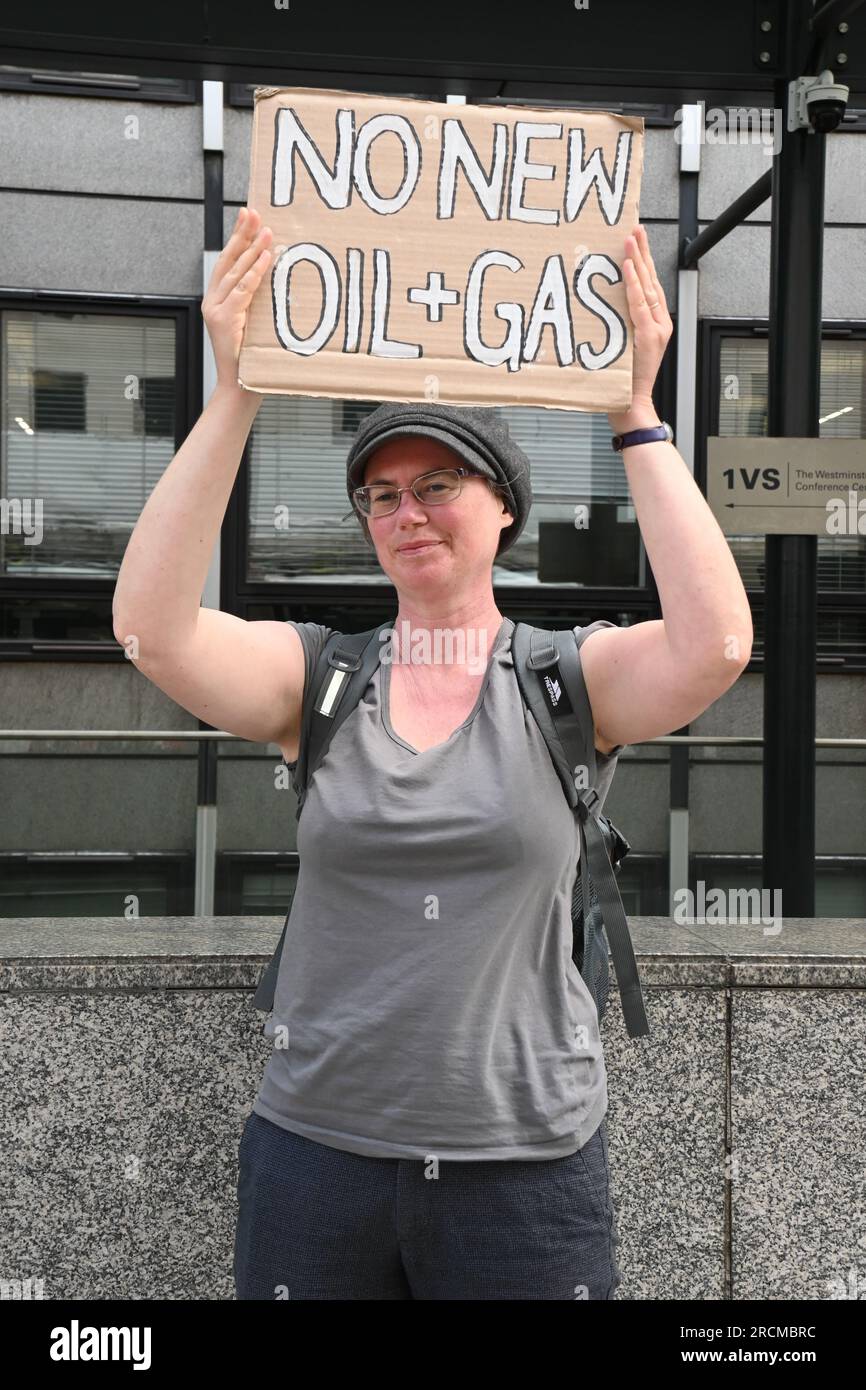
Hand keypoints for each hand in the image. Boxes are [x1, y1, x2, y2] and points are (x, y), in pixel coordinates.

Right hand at [202, 206, 272, 391]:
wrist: (240, 388)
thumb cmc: (251, 360)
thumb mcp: (253, 325)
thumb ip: (257, 303)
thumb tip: (276, 279)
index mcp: (218, 301)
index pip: (227, 262)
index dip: (237, 237)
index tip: (248, 216)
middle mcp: (213, 302)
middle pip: (227, 260)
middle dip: (241, 234)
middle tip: (254, 212)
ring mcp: (216, 310)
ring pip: (235, 272)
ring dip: (252, 249)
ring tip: (266, 230)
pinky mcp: (224, 320)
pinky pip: (243, 291)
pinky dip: (255, 273)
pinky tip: (266, 258)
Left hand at [608, 224, 672, 435]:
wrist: (628, 403)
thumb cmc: (619, 379)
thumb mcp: (618, 344)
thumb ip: (616, 324)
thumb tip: (597, 303)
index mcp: (653, 323)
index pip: (648, 284)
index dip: (642, 260)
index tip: (633, 239)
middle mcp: (659, 323)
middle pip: (651, 279)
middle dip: (642, 251)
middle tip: (634, 227)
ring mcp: (656, 329)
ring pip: (647, 286)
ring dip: (638, 260)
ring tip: (630, 238)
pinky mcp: (648, 336)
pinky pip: (640, 303)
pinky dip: (634, 283)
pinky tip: (629, 266)